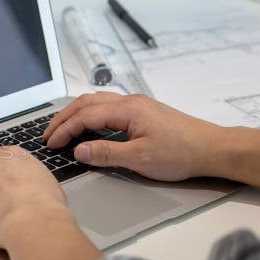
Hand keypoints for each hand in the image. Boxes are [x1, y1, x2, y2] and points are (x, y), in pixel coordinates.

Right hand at [44, 92, 220, 180]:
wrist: (212, 149)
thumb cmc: (181, 153)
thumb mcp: (140, 158)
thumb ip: (106, 153)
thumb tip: (78, 150)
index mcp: (127, 110)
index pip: (84, 116)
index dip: (64, 130)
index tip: (51, 143)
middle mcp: (130, 102)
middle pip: (86, 103)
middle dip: (63, 118)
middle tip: (48, 134)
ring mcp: (136, 105)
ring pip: (96, 101)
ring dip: (75, 113)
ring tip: (61, 128)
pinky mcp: (142, 111)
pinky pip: (107, 106)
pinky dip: (89, 114)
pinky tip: (87, 125)